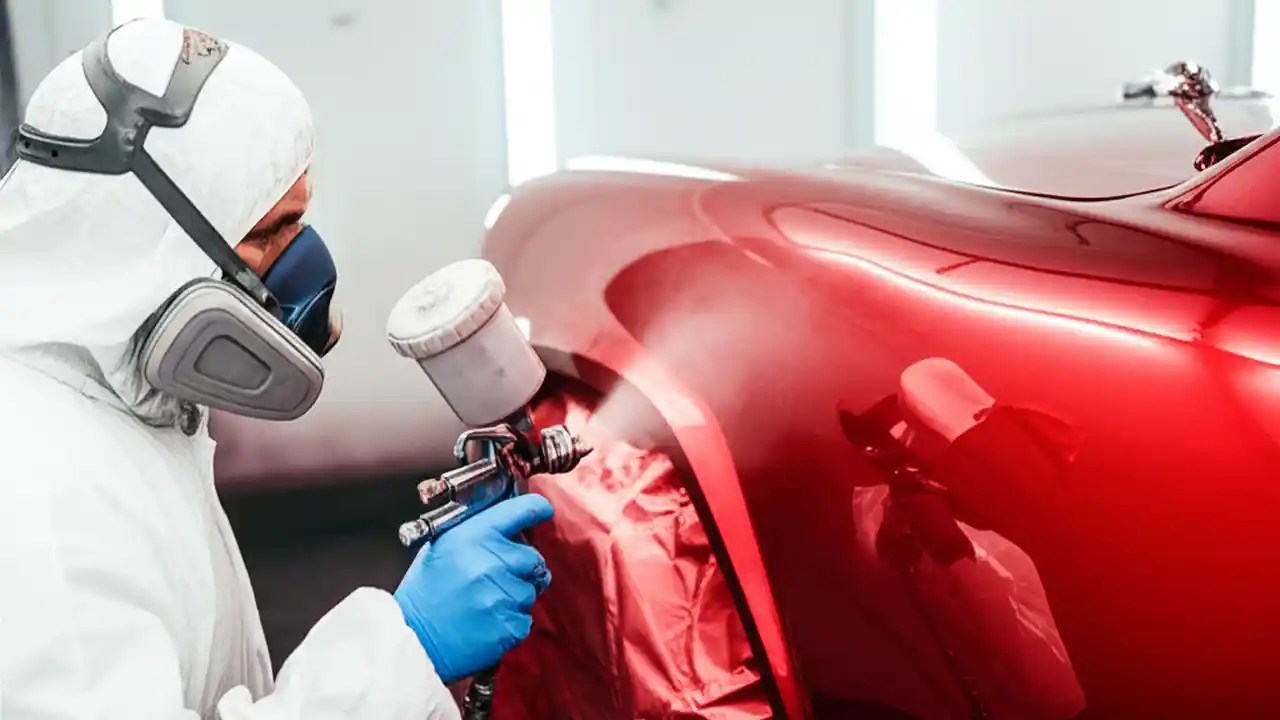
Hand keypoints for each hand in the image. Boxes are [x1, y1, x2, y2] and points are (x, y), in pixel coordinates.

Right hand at [394, 493, 553, 683]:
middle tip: (498, 578)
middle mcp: (493, 562)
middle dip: (522, 567)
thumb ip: (476, 532)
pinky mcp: (510, 625)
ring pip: (531, 590)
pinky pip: (526, 618)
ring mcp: (503, 595)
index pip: (521, 511)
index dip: (537, 509)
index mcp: (474, 537)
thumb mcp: (441, 546)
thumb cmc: (425, 593)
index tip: (543, 511)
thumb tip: (507, 525)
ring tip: (484, 603)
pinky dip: (511, 621)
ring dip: (515, 596)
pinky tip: (486, 622)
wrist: (414, 640)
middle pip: (534, 557)